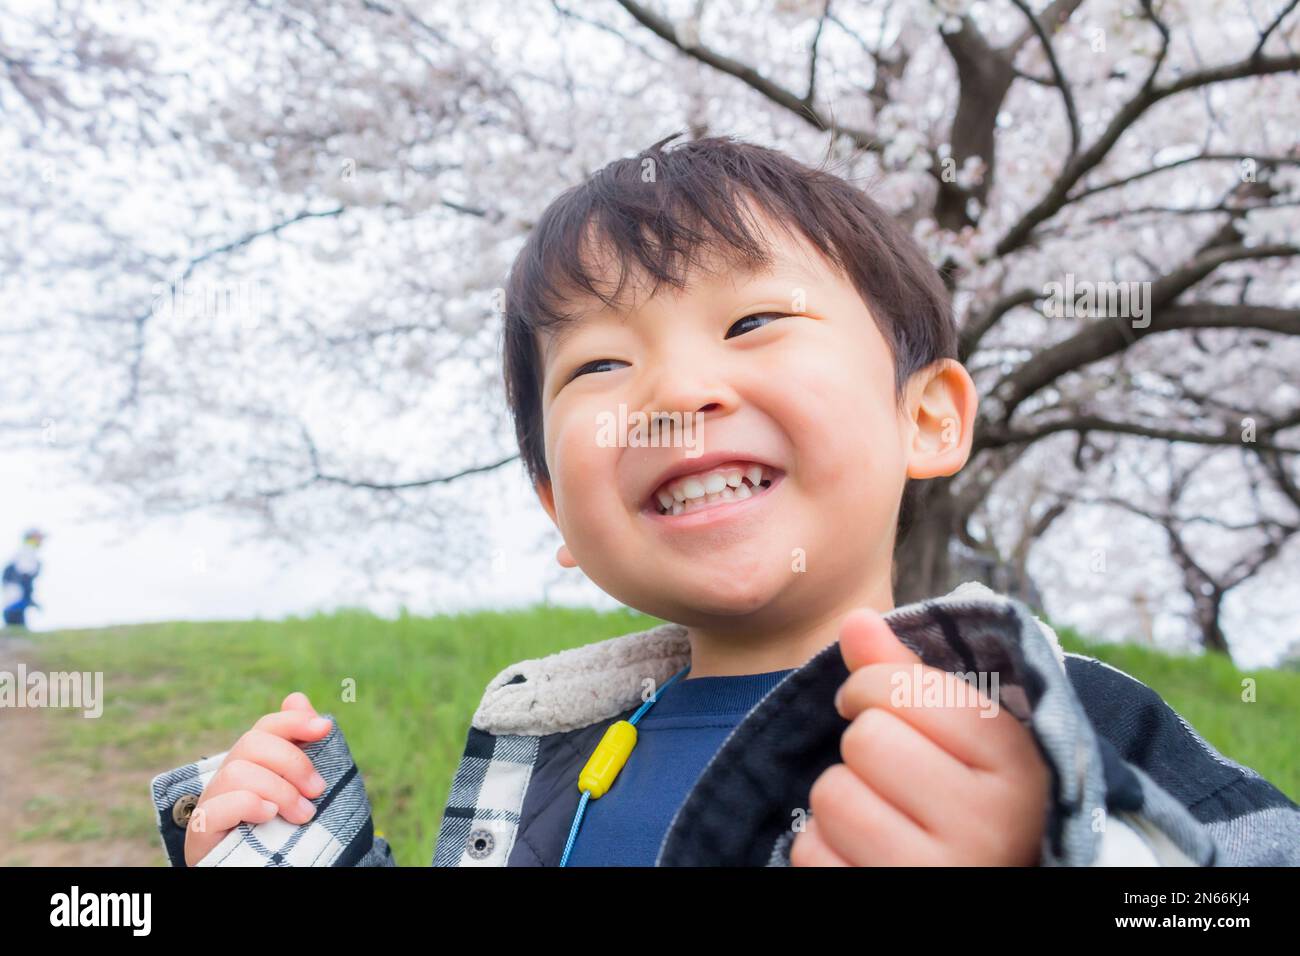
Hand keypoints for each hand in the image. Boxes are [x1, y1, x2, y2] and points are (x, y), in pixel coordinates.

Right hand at [182, 692, 332, 865]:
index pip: (264, 727)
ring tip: (302, 815)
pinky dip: (249, 805)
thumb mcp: (295, 790)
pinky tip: (269, 816)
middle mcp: (225, 778)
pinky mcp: (201, 832)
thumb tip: (299, 698)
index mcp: (249, 765)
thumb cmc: (278, 832)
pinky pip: (219, 806)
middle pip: (251, 743)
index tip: (325, 727)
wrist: (253, 869)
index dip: (293, 721)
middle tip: (317, 791)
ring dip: (278, 790)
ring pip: (236, 772)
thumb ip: (298, 749)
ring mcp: (210, 803)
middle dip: (292, 762)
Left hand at [790, 608, 1049, 865]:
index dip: (870, 686)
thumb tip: (855, 618)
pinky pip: (812, 850)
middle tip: (887, 772)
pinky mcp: (890, 905)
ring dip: (840, 800)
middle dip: (861, 750)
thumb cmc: (961, 803)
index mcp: (1016, 765)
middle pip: (866, 739)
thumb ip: (906, 675)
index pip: (905, 690)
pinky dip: (823, 849)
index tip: (878, 706)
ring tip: (882, 818)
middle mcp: (991, 824)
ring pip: (833, 795)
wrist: (979, 882)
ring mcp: (943, 872)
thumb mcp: (955, 737)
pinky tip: (864, 856)